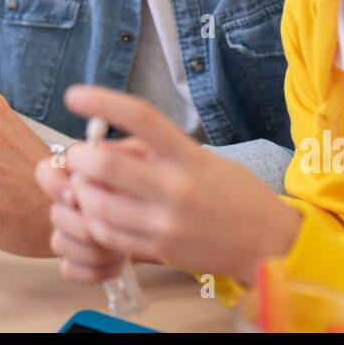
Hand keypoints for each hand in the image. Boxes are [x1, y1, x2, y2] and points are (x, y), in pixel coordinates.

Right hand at [35, 136, 153, 282]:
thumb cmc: (152, 183)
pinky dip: (94, 271)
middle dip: (83, 224)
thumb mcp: (145, 159)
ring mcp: (68, 233)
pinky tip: (118, 264)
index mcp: (76, 173)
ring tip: (123, 249)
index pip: (45, 172)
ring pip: (59, 244)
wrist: (165, 217)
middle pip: (55, 215)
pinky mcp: (75, 260)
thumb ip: (121, 153)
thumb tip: (98, 153)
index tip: (76, 194)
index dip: (55, 185)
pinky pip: (69, 270)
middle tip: (115, 227)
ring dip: (93, 251)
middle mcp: (67, 203)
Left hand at [56, 85, 301, 283]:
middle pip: (106, 164)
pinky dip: (92, 219)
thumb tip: (102, 144)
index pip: (141, 117)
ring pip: (97, 203)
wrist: (269, 244)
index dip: (102, 102)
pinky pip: (107, 234)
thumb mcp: (200, 158)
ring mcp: (166, 223)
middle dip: (79, 157)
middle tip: (76, 155)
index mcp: (188, 155)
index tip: (74, 95)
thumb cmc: (233, 193)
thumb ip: (153, 152)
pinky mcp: (160, 250)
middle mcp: (176, 187)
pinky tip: (98, 212)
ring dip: (81, 190)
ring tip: (85, 185)